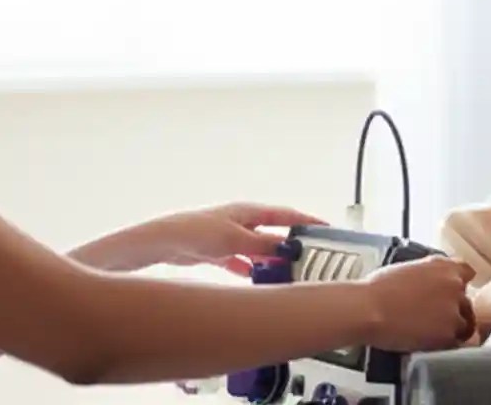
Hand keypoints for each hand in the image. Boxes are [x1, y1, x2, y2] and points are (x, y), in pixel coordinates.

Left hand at [147, 202, 326, 276]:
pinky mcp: (218, 252)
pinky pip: (241, 261)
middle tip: (309, 258)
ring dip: (270, 260)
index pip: (285, 215)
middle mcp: (242, 222)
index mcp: (249, 211)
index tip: (326, 229)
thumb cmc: (199, 232)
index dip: (306, 222)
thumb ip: (262, 246)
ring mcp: (230, 236)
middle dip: (289, 245)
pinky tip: (256, 279)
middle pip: (272, 234)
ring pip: (258, 250)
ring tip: (288, 273)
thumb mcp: (236, 240)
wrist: (165, 242)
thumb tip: (288, 249)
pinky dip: (250, 269)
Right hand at [358, 256, 476, 351]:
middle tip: (433, 317)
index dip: (458, 284)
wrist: (370, 309)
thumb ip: (427, 274)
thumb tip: (429, 285)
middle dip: (453, 309)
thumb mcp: (407, 268)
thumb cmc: (378, 288)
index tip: (450, 292)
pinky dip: (443, 344)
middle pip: (466, 301)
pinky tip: (426, 341)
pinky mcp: (448, 334)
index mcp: (444, 266)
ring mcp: (454, 311)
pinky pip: (454, 342)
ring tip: (428, 332)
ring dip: (451, 328)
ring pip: (463, 324)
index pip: (467, 272)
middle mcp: (454, 286)